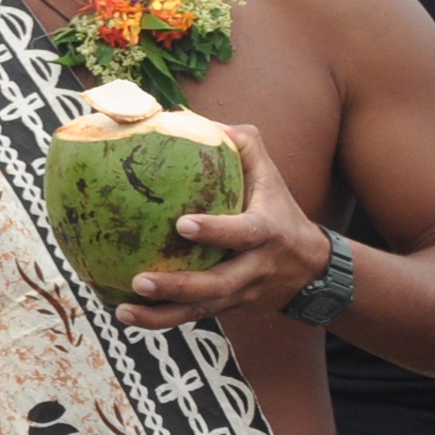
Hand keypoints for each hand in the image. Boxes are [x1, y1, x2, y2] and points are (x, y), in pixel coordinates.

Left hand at [121, 121, 327, 329]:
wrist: (312, 271)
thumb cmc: (277, 210)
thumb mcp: (270, 177)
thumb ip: (243, 145)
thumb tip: (189, 114)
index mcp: (267, 232)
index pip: (245, 233)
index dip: (217, 231)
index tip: (182, 225)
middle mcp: (255, 269)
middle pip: (220, 285)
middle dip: (180, 286)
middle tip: (140, 280)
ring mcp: (241, 295)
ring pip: (202, 310)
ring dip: (161, 315)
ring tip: (122, 310)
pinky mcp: (228, 311)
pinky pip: (193, 317)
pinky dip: (160, 320)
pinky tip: (124, 315)